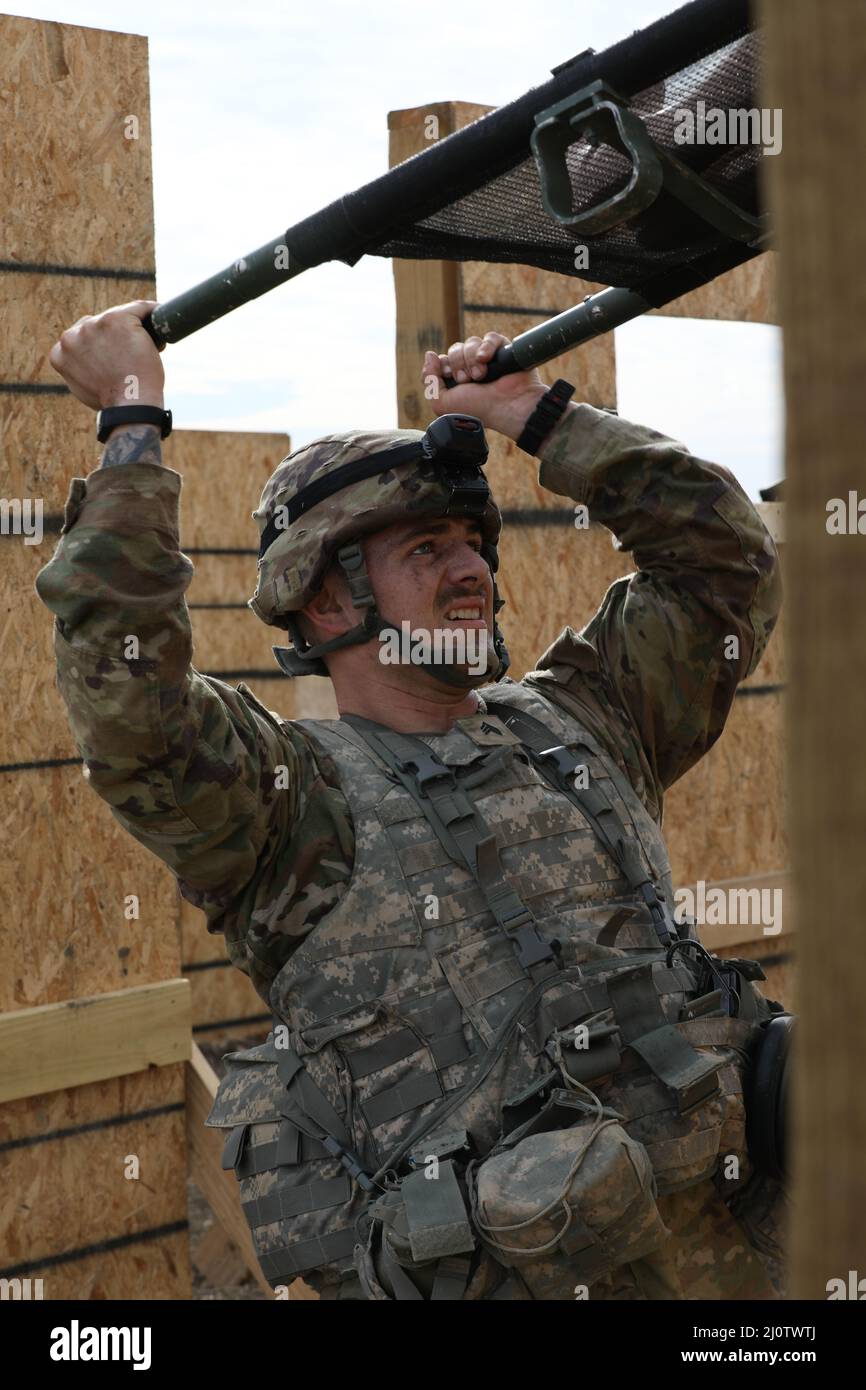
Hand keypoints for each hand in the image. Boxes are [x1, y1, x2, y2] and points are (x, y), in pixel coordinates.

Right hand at [49, 300, 164, 410]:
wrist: (130, 405)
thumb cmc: (115, 403)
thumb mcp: (84, 386)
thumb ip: (82, 367)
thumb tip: (91, 361)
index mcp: (61, 351)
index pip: (83, 338)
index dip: (104, 345)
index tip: (119, 355)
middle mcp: (72, 334)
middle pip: (100, 325)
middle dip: (117, 336)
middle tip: (135, 353)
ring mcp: (94, 325)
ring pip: (120, 316)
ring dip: (136, 327)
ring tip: (150, 347)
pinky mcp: (117, 318)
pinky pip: (139, 309)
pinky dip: (151, 313)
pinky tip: (160, 318)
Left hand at [422, 332, 546, 440]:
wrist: (506, 407)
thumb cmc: (477, 409)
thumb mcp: (443, 402)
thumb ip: (429, 380)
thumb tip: (429, 354)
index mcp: (456, 379)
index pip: (442, 360)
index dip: (443, 366)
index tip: (450, 376)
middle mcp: (471, 367)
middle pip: (455, 349)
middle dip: (458, 364)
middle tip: (467, 380)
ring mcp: (487, 358)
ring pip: (470, 342)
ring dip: (471, 359)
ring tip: (480, 375)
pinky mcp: (503, 350)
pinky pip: (490, 337)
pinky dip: (486, 346)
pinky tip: (486, 359)